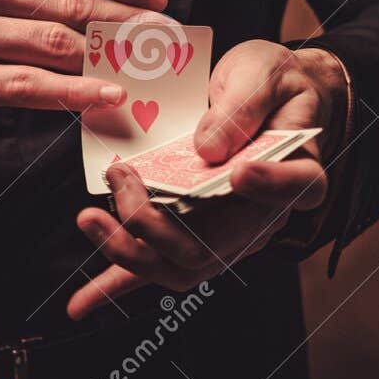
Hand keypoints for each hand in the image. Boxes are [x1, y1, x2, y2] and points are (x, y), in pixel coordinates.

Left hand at [66, 41, 344, 319]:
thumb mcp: (263, 74)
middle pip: (215, 246)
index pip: (298, 188)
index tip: (240, 174)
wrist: (267, 98)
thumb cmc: (272, 84)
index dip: (271, 188)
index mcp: (297, 171)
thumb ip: (242, 106)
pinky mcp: (191, 233)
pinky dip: (114, 285)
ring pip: (180, 265)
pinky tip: (80, 304)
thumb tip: (207, 149)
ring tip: (89, 219)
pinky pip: (153, 267)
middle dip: (157, 225)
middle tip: (121, 178)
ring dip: (128, 251)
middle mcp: (261, 216)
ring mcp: (225, 233)